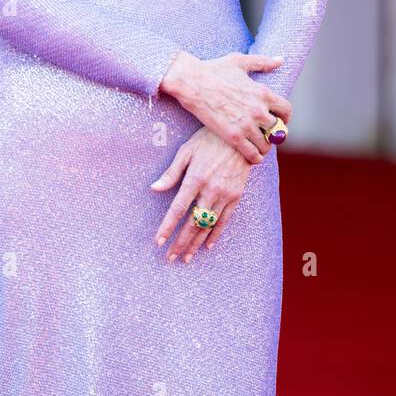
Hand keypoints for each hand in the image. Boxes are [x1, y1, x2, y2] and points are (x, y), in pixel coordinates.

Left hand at [150, 127, 252, 262]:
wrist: (241, 137)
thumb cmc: (208, 140)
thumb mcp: (186, 151)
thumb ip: (171, 172)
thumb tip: (154, 188)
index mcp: (195, 178)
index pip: (178, 208)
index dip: (168, 226)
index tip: (159, 242)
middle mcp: (210, 190)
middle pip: (193, 223)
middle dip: (180, 242)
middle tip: (170, 258)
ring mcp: (225, 195)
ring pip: (208, 225)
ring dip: (196, 244)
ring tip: (186, 258)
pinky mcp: (236, 196)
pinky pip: (225, 220)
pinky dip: (215, 235)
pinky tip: (207, 246)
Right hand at [159, 49, 291, 163]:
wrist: (192, 82)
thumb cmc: (214, 69)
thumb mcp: (240, 61)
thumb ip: (263, 62)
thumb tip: (281, 60)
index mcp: (263, 93)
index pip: (286, 110)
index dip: (285, 118)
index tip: (280, 121)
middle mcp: (259, 110)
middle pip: (278, 129)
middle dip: (274, 134)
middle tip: (268, 136)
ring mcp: (246, 125)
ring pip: (267, 144)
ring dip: (265, 147)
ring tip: (260, 147)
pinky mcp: (233, 136)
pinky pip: (252, 153)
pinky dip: (255, 157)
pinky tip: (253, 157)